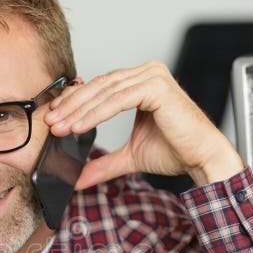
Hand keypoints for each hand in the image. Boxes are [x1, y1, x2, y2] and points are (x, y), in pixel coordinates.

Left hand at [44, 62, 243, 187]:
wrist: (202, 159)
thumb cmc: (175, 151)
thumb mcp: (129, 157)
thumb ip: (103, 163)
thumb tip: (78, 179)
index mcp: (141, 82)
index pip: (100, 87)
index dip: (75, 102)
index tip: (54, 117)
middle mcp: (148, 73)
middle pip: (100, 86)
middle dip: (71, 105)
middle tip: (51, 121)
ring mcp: (154, 77)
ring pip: (106, 92)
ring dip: (79, 110)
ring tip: (60, 126)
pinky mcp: (157, 87)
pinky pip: (118, 99)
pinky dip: (96, 113)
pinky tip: (79, 126)